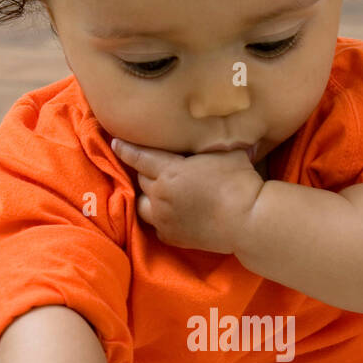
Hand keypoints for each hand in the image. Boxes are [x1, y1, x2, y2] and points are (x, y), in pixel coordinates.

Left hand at [111, 137, 264, 252]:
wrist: (247, 219)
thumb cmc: (239, 181)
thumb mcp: (227, 150)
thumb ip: (211, 140)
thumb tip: (215, 125)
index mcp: (170, 171)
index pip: (139, 157)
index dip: (126, 149)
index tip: (115, 143)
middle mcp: (161, 195)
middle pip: (141, 179)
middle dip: (145, 171)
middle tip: (153, 166)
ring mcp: (165, 219)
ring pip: (142, 205)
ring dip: (147, 197)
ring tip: (158, 193)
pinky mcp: (173, 237)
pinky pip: (156, 227)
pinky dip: (160, 219)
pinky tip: (171, 215)